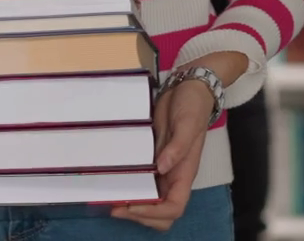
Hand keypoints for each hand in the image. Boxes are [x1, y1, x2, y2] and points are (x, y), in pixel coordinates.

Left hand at [111, 53, 245, 231]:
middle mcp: (174, 176)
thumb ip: (177, 146)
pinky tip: (113, 186)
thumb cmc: (192, 106)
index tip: (130, 205)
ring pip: (152, 203)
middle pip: (163, 214)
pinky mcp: (153, 159)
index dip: (153, 212)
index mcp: (185, 172)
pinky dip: (130, 191)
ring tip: (111, 202)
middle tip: (115, 208)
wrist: (188, 88)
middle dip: (140, 216)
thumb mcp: (187, 123)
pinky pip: (143, 183)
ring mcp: (163, 170)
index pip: (174, 207)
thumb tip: (162, 169)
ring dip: (133, 208)